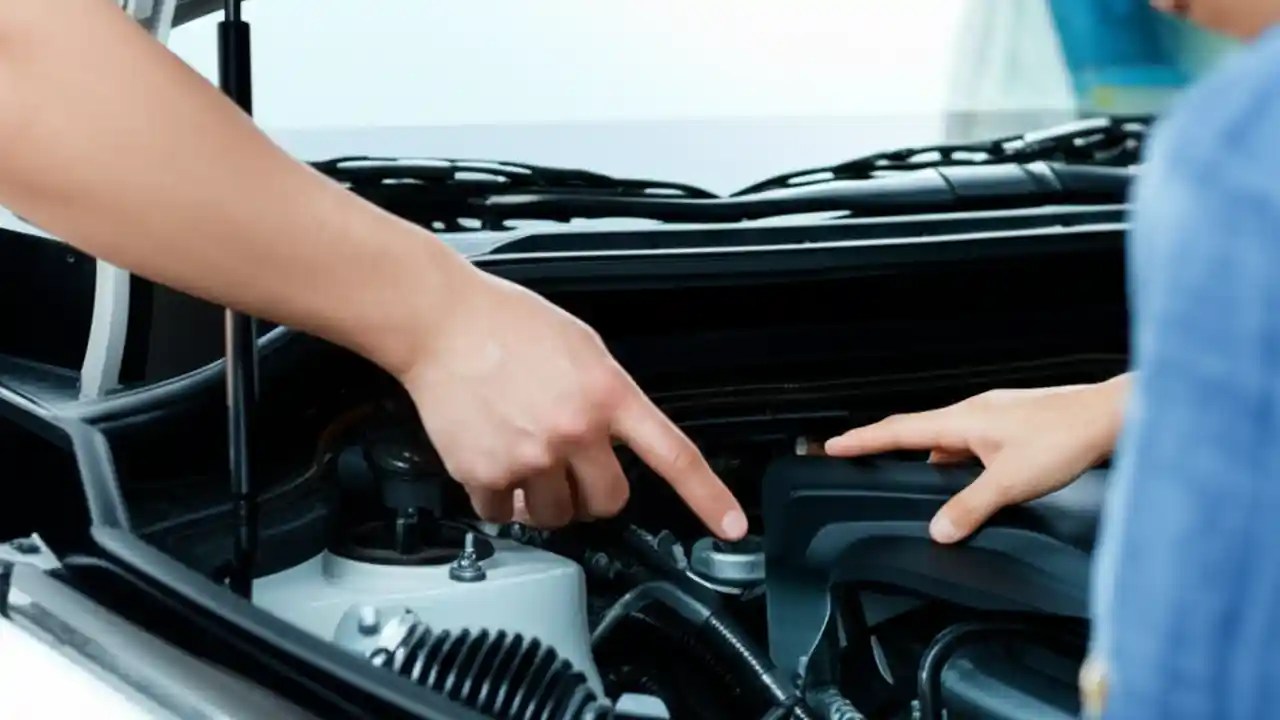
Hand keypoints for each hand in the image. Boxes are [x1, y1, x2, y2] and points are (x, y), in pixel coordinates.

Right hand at [398, 268, 746, 539]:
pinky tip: (493, 461)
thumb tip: (618, 435)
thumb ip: (607, 394)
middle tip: (572, 467)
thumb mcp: (583, 347)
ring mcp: (530, 457)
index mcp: (607, 394)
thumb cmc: (505, 324)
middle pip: (609, 502)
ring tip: (526, 458)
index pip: (673, 455)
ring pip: (557, 515)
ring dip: (546, 499)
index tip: (730, 526)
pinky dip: (500, 498)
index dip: (707, 497)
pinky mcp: (485, 474)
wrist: (441, 323)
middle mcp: (574, 430)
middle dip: (594, 492)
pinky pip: (504, 513)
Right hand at [824, 375, 1129, 542]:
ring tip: (930, 487)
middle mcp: (975, 412)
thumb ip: (970, 507)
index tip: (834, 445)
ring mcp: (996, 415)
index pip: (898, 430)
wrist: (1111, 416)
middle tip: (863, 459)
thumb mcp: (1010, 482)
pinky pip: (973, 441)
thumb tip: (940, 530)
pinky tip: (977, 480)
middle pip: (918, 431)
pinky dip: (963, 461)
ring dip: (934, 460)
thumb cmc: (1066, 437)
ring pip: (950, 438)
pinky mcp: (1015, 422)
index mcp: (962, 420)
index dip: (863, 439)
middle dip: (888, 447)